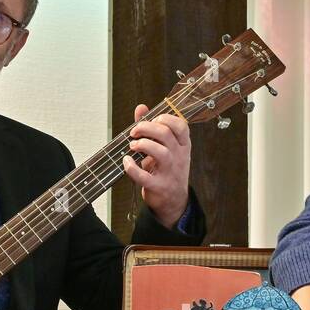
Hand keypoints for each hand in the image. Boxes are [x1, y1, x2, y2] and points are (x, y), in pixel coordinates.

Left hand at [121, 103, 190, 226]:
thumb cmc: (167, 170)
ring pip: (160, 153)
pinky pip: (144, 176)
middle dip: (146, 128)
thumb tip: (141, 108)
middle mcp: (179, 158)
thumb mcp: (165, 148)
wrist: (174, 201)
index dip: (164, 118)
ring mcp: (170, 173)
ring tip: (132, 146)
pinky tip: (126, 161)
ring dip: (142, 145)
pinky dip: (132, 168)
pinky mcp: (158, 186)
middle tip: (134, 132)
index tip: (152, 120)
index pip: (181, 125)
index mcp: (183, 146)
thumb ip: (151, 127)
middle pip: (166, 134)